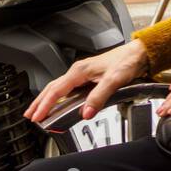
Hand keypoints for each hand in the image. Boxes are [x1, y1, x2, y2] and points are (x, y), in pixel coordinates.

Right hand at [25, 39, 148, 121]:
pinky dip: (60, 98)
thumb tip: (86, 112)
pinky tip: (59, 104)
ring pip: (59, 88)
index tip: (37, 116)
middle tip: (30, 116)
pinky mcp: (89, 77)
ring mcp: (83, 74)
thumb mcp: (113, 80)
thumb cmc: (127, 61)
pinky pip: (68, 89)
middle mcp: (78, 71)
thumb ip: (99, 97)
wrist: (139, 53)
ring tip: (39, 111)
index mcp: (79, 71)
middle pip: (53, 88)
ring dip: (47, 100)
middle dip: (40, 103)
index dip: (45, 105)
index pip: (56, 91)